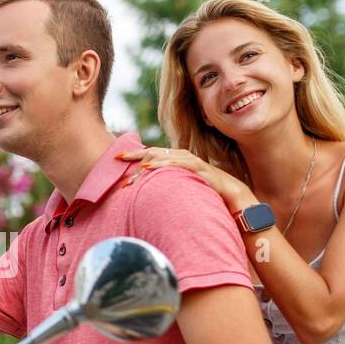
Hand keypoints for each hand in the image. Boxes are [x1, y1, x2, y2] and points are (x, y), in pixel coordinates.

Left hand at [116, 147, 253, 210]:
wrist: (227, 191)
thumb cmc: (202, 188)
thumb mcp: (180, 184)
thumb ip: (166, 182)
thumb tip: (148, 189)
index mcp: (175, 158)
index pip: (151, 153)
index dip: (134, 154)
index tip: (117, 157)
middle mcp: (180, 155)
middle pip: (153, 152)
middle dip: (134, 154)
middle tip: (118, 157)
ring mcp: (188, 160)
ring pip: (162, 157)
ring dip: (145, 162)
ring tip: (131, 167)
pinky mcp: (195, 166)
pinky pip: (175, 164)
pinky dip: (160, 165)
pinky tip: (148, 168)